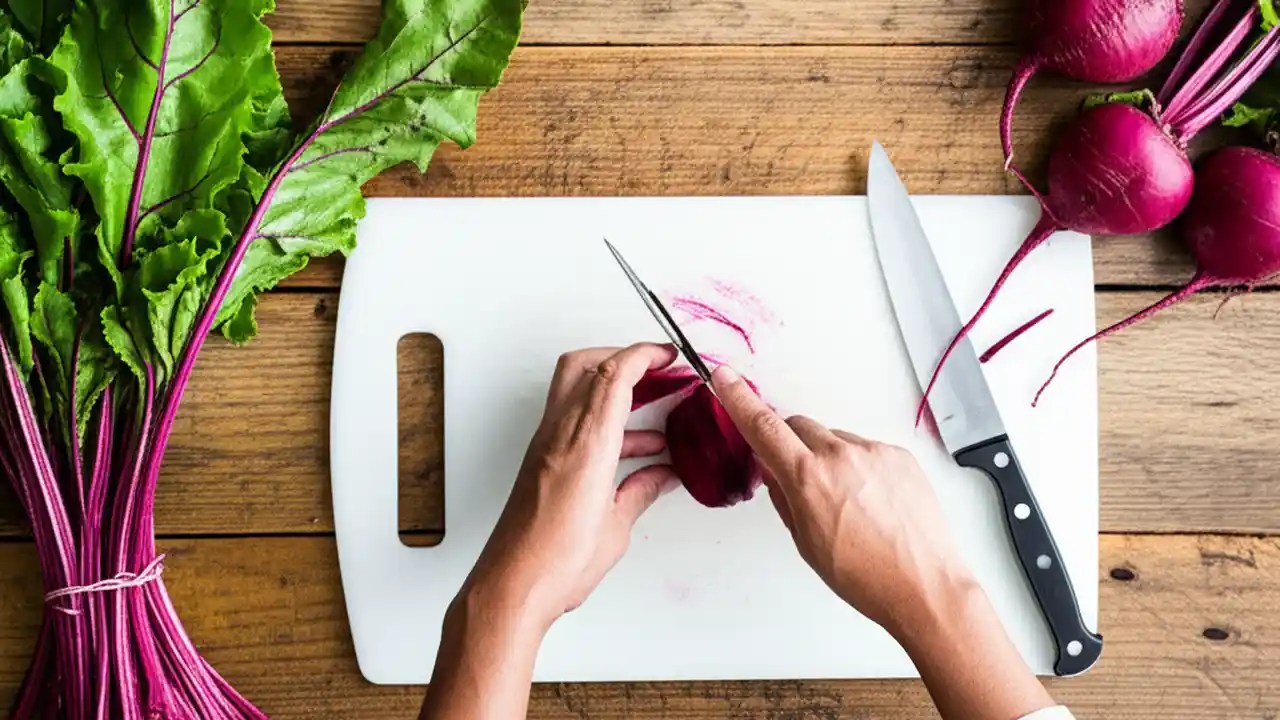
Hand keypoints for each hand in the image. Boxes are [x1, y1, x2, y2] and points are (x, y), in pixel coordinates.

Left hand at [460, 342, 681, 629]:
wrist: (512, 586)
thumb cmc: (556, 561)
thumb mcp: (616, 526)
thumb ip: (641, 492)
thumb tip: (663, 476)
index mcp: (587, 444)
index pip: (615, 374)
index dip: (645, 355)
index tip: (669, 354)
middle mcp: (561, 434)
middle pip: (587, 365)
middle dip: (625, 357)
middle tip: (659, 371)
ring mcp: (546, 445)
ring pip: (578, 390)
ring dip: (616, 391)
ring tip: (657, 418)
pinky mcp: (540, 461)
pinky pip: (575, 423)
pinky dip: (604, 422)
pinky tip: (635, 454)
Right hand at [709, 364, 970, 633]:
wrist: (923, 585)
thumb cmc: (863, 576)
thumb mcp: (805, 542)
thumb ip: (783, 497)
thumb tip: (773, 470)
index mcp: (807, 478)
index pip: (762, 426)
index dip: (738, 399)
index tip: (725, 377)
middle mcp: (840, 455)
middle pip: (798, 426)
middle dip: (789, 443)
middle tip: (797, 477)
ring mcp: (873, 452)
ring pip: (834, 439)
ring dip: (828, 458)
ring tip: (847, 503)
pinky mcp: (899, 456)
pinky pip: (866, 449)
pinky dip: (859, 467)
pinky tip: (872, 502)